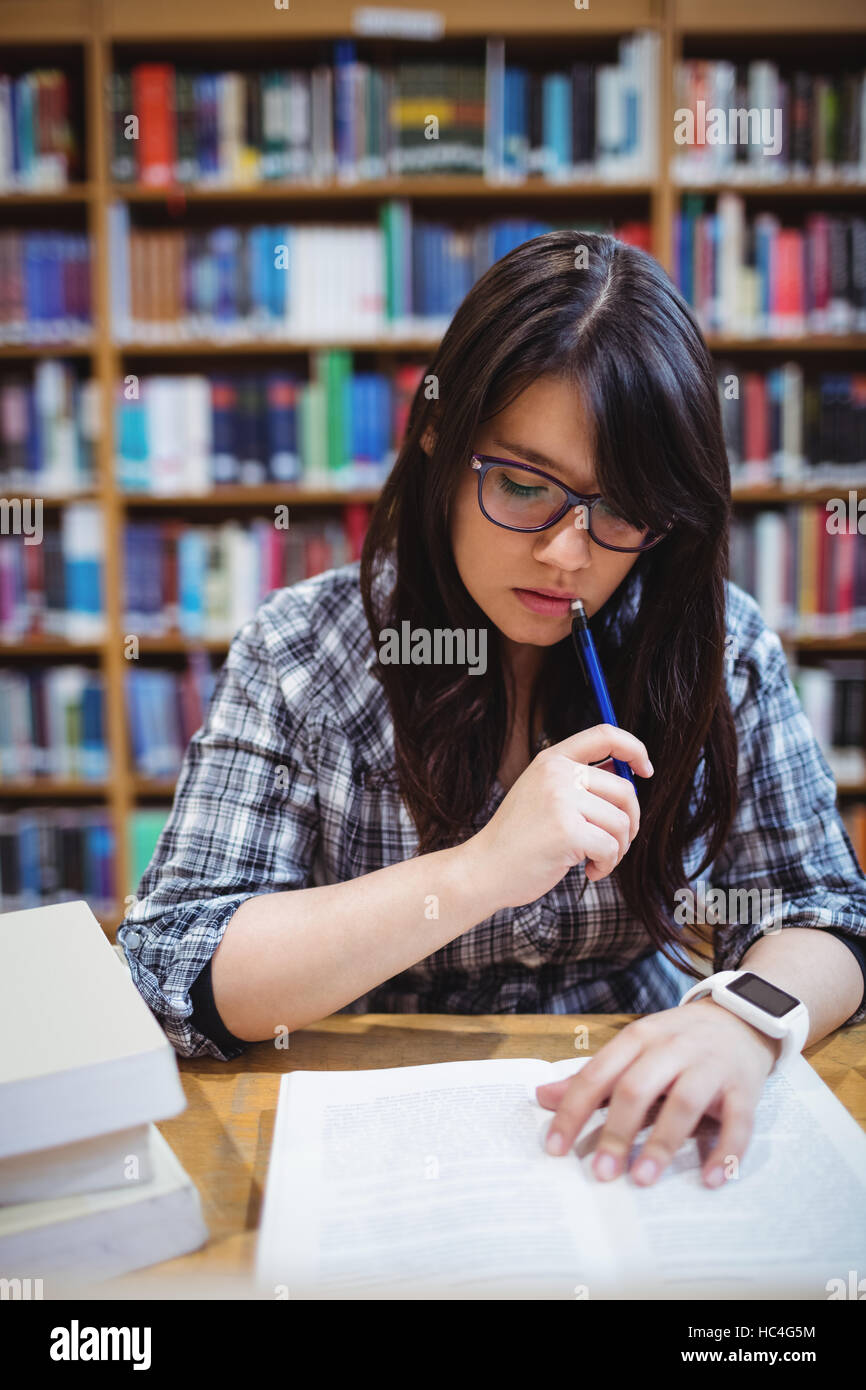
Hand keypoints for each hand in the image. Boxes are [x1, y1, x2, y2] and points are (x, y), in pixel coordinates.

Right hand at [464, 724, 652, 911]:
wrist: (484, 869)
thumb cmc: (519, 838)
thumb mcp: (543, 795)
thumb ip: (579, 781)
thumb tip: (629, 773)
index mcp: (552, 760)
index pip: (605, 735)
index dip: (635, 748)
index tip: (646, 769)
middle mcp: (557, 774)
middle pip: (625, 789)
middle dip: (630, 822)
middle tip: (616, 843)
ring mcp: (561, 801)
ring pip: (622, 823)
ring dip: (617, 849)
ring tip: (596, 860)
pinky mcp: (568, 832)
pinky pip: (611, 848)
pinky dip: (607, 866)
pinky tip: (589, 871)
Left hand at [535, 997, 781, 1187]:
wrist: (739, 1017)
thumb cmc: (676, 1041)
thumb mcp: (632, 1050)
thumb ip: (591, 1077)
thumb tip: (541, 1098)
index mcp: (637, 1039)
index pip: (597, 1075)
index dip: (573, 1111)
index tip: (555, 1148)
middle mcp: (672, 1048)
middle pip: (637, 1087)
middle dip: (616, 1132)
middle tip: (601, 1173)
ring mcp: (710, 1066)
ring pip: (684, 1103)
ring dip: (663, 1144)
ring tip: (643, 1179)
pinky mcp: (744, 1086)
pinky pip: (738, 1120)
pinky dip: (726, 1150)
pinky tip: (710, 1179)